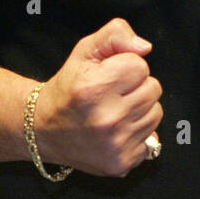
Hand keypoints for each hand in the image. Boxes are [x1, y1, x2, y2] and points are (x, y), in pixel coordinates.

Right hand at [34, 18, 162, 176]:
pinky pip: (151, 138)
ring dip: (139, 109)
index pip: (140, 66)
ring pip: (156, 113)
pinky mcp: (121, 163)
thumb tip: (145, 48)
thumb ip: (116, 35)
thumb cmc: (68, 87)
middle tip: (111, 94)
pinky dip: (137, 132)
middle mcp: (105, 119)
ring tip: (114, 111)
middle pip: (153, 89)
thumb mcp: (85, 51)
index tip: (108, 76)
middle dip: (135, 87)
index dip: (126, 67)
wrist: (44, 129)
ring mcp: (114, 145)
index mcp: (94, 88)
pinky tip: (116, 131)